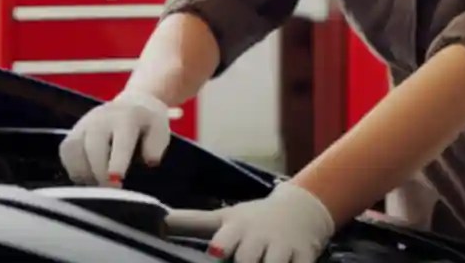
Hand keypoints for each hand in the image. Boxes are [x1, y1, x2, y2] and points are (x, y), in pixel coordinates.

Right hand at [58, 89, 171, 185]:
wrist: (133, 104)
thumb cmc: (148, 124)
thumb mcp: (160, 130)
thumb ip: (156, 146)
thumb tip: (149, 161)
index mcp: (127, 117)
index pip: (120, 141)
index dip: (117, 161)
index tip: (116, 180)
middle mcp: (101, 117)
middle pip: (93, 146)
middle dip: (100, 172)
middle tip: (111, 192)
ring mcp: (84, 123)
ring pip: (74, 149)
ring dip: (84, 172)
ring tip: (98, 185)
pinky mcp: (73, 131)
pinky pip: (66, 152)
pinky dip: (74, 168)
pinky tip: (88, 177)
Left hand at [165, 181, 335, 262]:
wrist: (301, 208)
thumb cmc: (253, 219)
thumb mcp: (225, 218)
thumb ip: (192, 222)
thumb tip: (159, 222)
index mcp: (236, 227)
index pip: (224, 240)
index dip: (219, 248)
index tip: (215, 253)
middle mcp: (258, 236)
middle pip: (247, 258)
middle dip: (244, 262)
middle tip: (241, 262)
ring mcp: (283, 246)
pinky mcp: (305, 256)